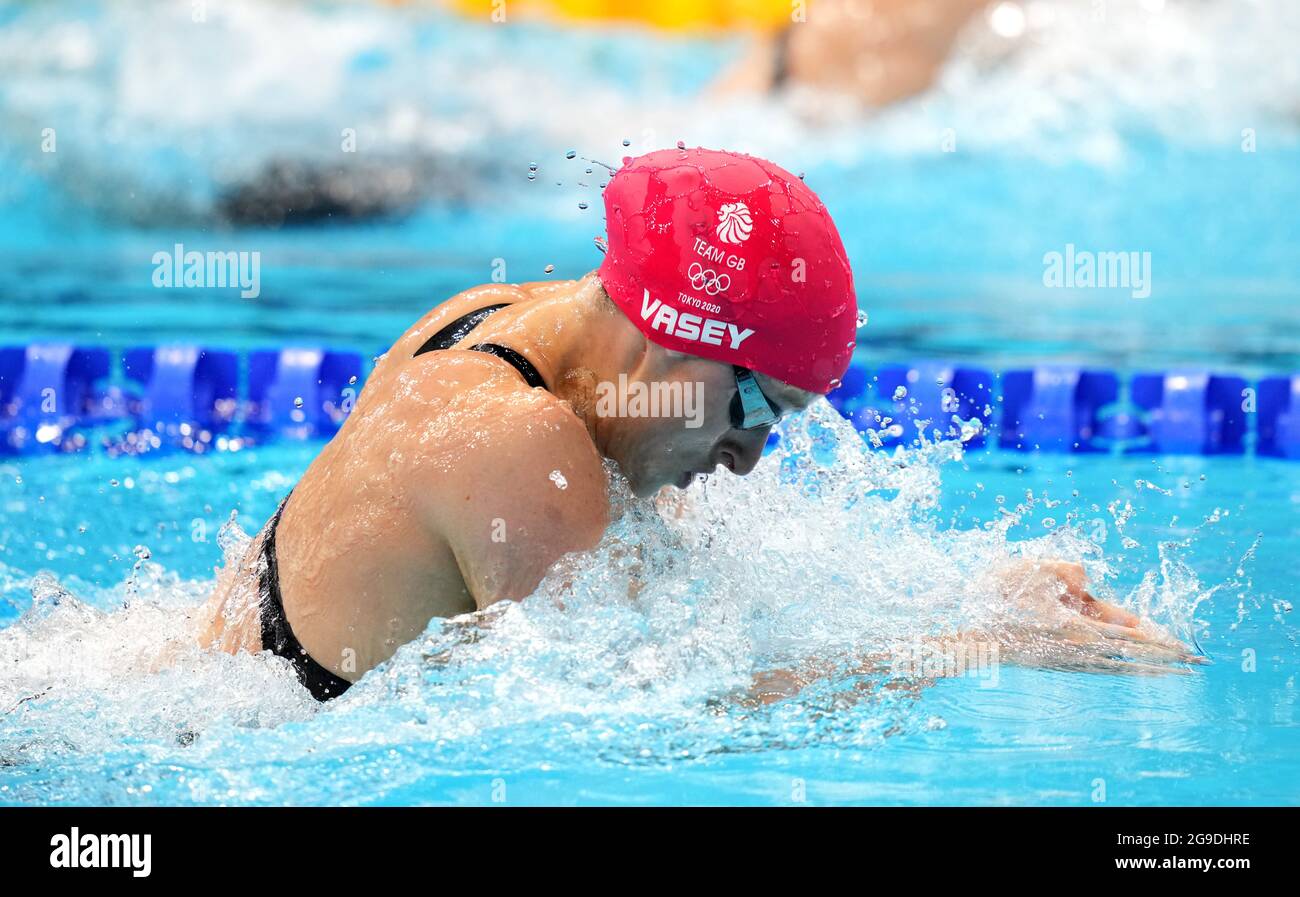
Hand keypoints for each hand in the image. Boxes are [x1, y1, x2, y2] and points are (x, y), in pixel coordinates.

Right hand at [987, 560, 1203, 672]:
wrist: (981, 641)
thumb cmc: (1002, 608)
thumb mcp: (1029, 579)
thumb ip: (1061, 571)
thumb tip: (1083, 572)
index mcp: (1077, 629)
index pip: (1130, 637)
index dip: (1159, 642)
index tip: (1185, 646)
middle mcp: (1081, 648)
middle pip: (1135, 655)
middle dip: (1169, 658)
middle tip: (1200, 663)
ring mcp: (1074, 660)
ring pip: (1125, 666)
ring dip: (1155, 669)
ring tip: (1182, 673)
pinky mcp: (1067, 664)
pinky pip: (1106, 670)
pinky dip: (1129, 671)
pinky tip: (1142, 674)